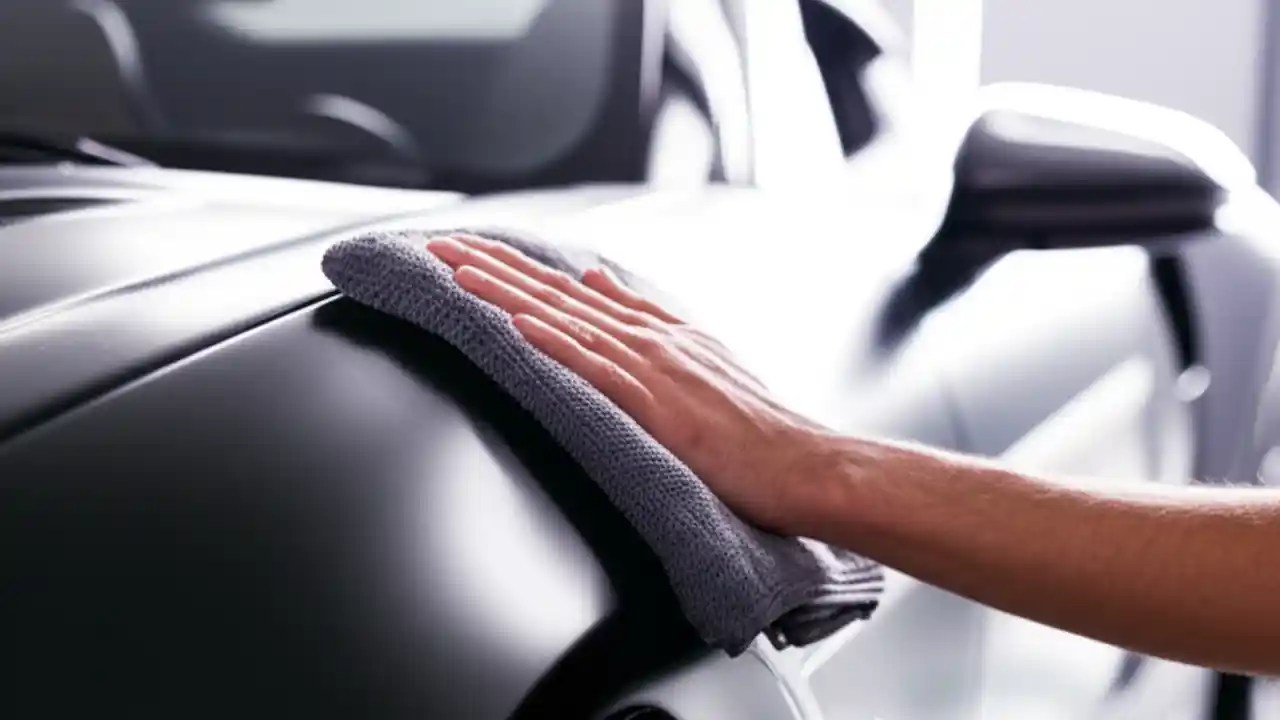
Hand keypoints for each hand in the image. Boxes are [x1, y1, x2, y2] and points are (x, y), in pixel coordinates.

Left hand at [426, 234, 831, 534]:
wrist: (799, 461)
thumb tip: (598, 277)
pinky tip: (520, 324)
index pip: (571, 292)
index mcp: (655, 332)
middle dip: (495, 267)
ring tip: (458, 271)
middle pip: (556, 295)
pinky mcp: (657, 406)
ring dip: (508, 294)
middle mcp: (648, 340)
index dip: (517, 268)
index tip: (472, 249)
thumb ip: (646, 317)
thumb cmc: (753, 425)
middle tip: (439, 244)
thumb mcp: (698, 356)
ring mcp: (652, 368)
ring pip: (566, 321)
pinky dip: (557, 343)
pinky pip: (598, 370)